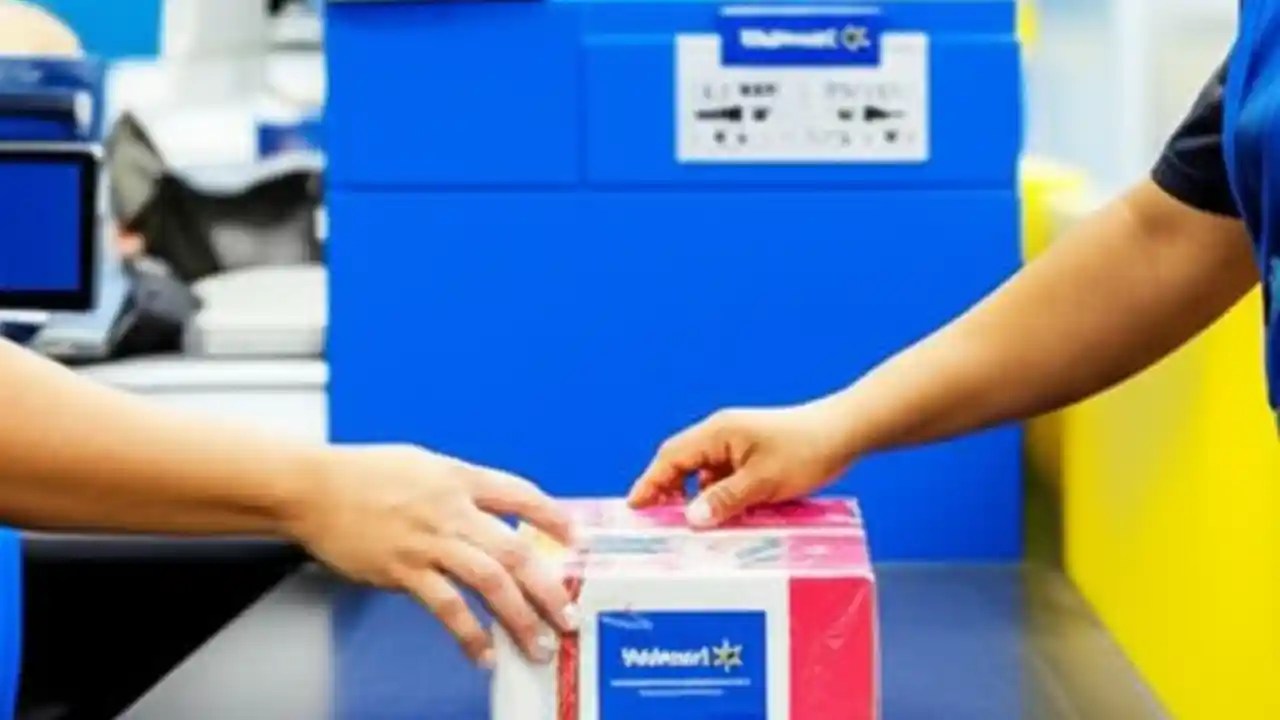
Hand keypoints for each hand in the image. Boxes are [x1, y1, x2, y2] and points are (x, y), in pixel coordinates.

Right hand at [286, 445, 575, 667]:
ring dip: (519, 616)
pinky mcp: (402, 569)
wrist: (313, 487)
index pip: (522, 495)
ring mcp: (427, 540)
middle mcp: (450, 508)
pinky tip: (483, 652)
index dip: (555, 519)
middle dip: (549, 586)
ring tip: (538, 643)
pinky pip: (446, 606)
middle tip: (569, 615)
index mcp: (460, 478)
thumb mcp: (425, 466)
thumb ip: (463, 490)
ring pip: (489, 581)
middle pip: (515, 549)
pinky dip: (469, 633)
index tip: (579, 542)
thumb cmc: (366, 475)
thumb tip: (499, 519)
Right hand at [628, 401, 858, 526]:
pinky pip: (726, 477)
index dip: (649, 483)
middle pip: (683, 463)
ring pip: (706, 473)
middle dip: (669, 492)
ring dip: (699, 497)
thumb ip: (725, 500)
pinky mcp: (754, 454)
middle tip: (660, 524)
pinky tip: (729, 518)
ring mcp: (738, 443)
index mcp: (717, 433)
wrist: (845, 432)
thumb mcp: (762, 482)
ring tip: (695, 528)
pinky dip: (721, 496)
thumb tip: (691, 518)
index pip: (671, 457)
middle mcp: (722, 434)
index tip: (635, 508)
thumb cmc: (805, 450)